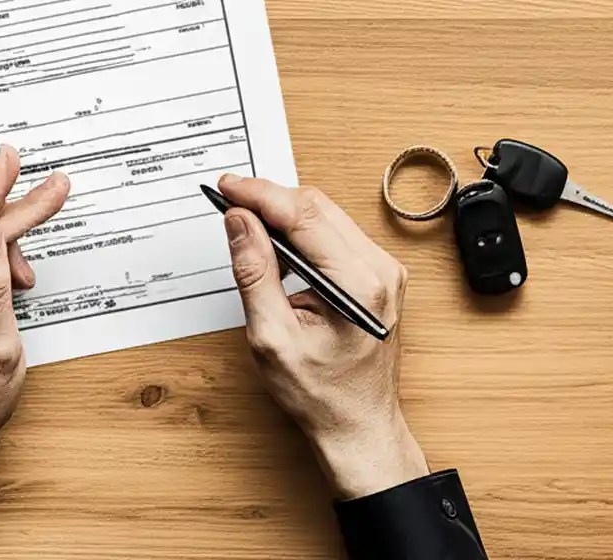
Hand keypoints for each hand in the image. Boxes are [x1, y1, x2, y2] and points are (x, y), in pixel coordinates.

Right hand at [218, 174, 428, 499]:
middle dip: (270, 199)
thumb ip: (255, 273)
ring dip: (285, 212)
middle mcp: (381, 270)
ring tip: (247, 221)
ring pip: (327, 215)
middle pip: (318, 207)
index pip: (305, 216)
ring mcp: (384, 270)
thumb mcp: (273, 338)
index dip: (261, 195)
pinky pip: (335, 233)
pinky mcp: (377, 274)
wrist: (358, 425)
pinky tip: (276, 242)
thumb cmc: (321, 394)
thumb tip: (240, 223)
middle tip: (229, 201)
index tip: (228, 188)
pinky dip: (302, 230)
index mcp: (361, 284)